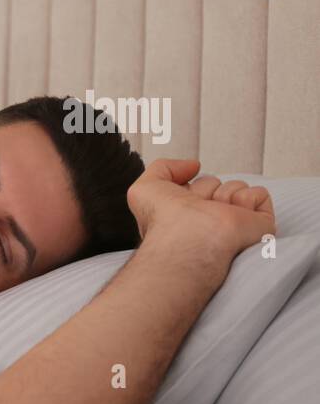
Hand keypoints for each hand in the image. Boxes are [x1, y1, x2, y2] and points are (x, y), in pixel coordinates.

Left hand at [127, 158, 275, 262]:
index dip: (184, 188)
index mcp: (185, 215)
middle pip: (214, 182)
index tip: (176, 204)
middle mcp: (209, 220)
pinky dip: (247, 199)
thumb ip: (162, 168)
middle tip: (196, 210)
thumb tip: (194, 165)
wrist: (190, 238)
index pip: (192, 186)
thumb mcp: (144, 189)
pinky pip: (259, 194)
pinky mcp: (259, 227)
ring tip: (215, 214)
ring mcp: (234, 223)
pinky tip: (235, 216)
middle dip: (204, 189)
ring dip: (224, 194)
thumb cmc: (163, 220)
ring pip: (236, 185)